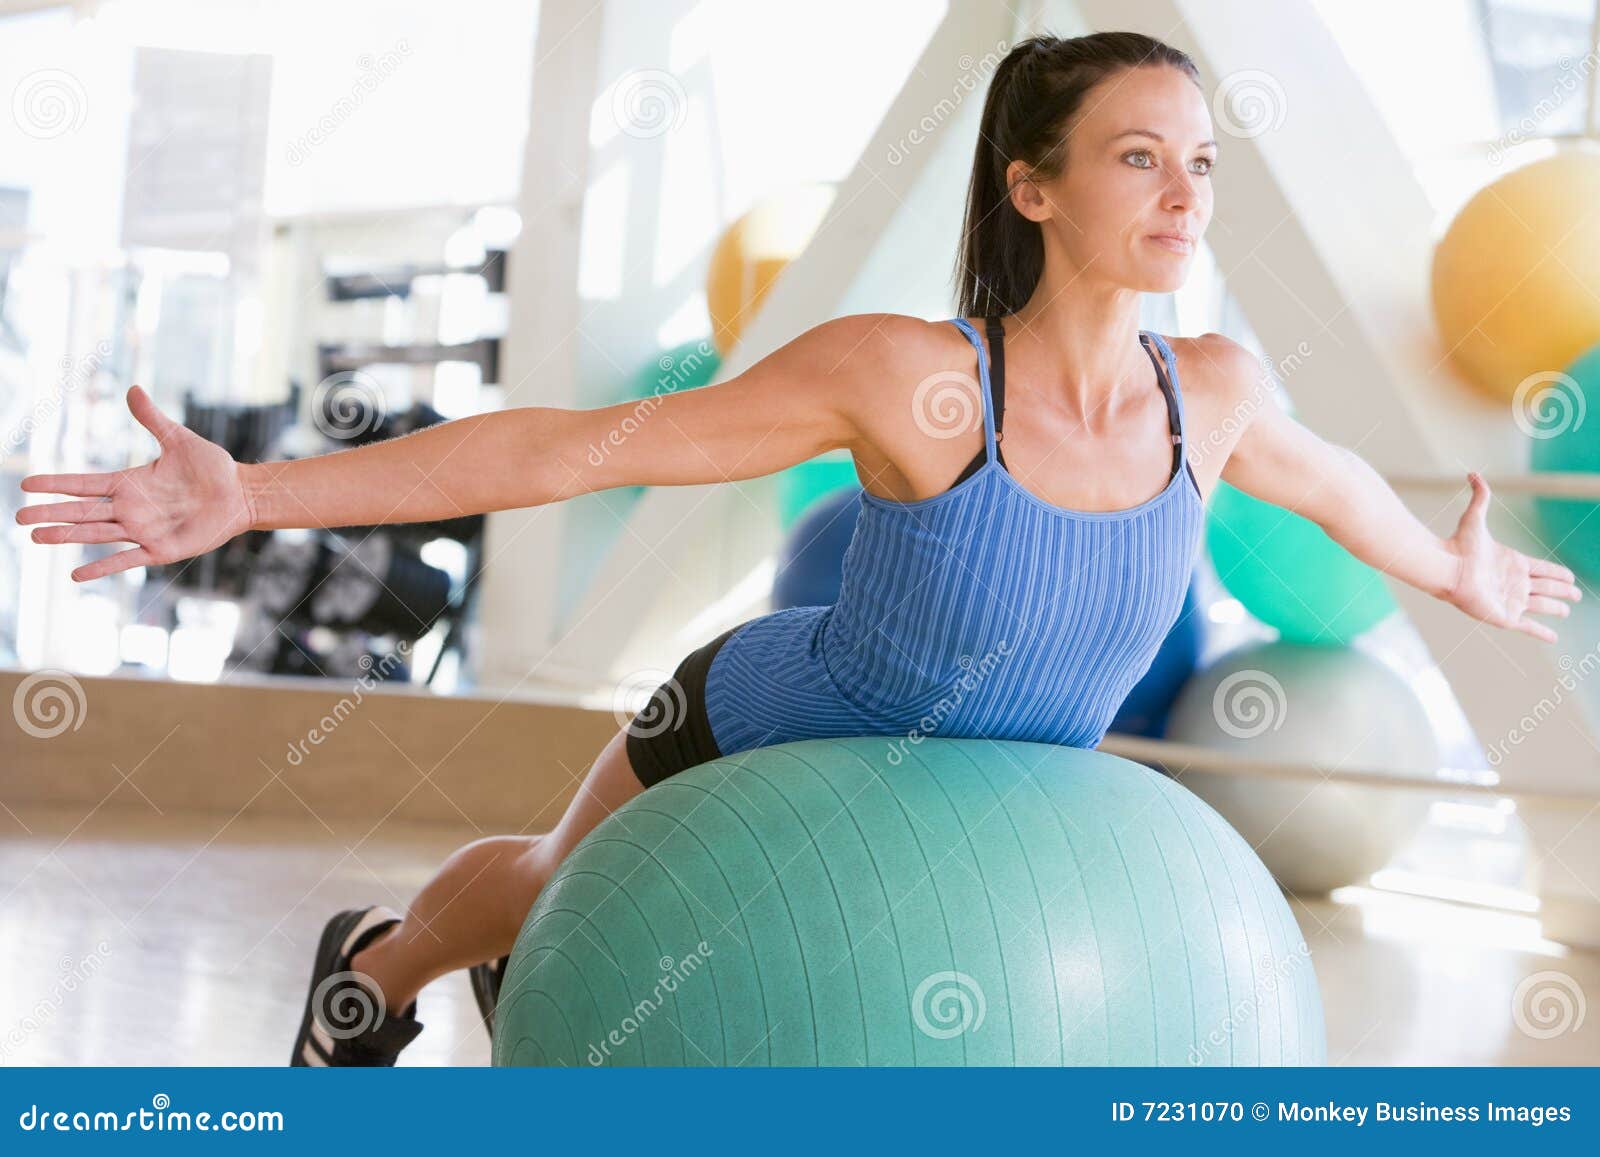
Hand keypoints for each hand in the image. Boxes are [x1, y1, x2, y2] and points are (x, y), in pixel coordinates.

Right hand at [16, 386, 253, 581]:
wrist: (240, 494)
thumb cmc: (211, 467)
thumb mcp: (179, 439)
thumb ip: (152, 419)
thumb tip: (133, 389)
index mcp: (130, 483)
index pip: (84, 484)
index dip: (56, 484)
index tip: (27, 484)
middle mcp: (130, 509)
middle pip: (81, 512)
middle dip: (51, 513)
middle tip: (19, 517)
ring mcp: (143, 531)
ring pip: (95, 534)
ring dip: (66, 537)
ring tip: (37, 537)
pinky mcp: (160, 549)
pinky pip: (125, 560)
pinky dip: (102, 567)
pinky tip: (76, 575)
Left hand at [1445, 472, 1582, 642]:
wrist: (1447, 567)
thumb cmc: (1459, 545)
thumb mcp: (1474, 517)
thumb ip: (1479, 495)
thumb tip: (1473, 472)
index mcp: (1512, 562)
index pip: (1541, 568)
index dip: (1555, 572)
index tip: (1570, 575)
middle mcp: (1514, 583)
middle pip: (1545, 587)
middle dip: (1562, 590)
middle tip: (1577, 594)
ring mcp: (1511, 600)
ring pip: (1542, 606)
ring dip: (1555, 608)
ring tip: (1568, 610)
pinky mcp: (1505, 616)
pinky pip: (1528, 627)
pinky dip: (1542, 632)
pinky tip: (1554, 637)